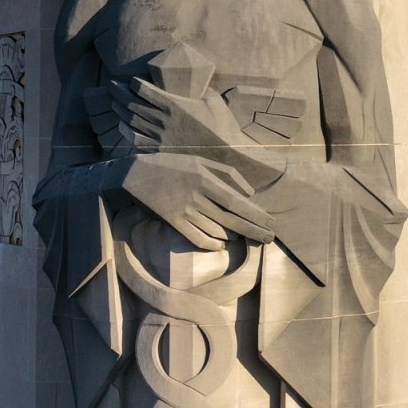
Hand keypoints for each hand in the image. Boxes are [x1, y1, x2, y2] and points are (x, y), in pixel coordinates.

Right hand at [105, 152, 276, 251]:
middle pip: (231, 220)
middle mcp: (197, 198)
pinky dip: (212, 244)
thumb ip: (228, 174)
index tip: (270, 223)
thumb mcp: (201, 162)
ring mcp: (184, 212)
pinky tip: (222, 245)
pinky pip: (197, 239)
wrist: (136, 175)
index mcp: (206, 180)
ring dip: (234, 236)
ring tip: (246, 236)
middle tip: (269, 239)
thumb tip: (250, 193)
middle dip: (253, 231)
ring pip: (216, 231)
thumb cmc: (173, 165)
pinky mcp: (173, 223)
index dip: (255, 216)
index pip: (237, 203)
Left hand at [113, 78, 252, 153]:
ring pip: (130, 120)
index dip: (133, 82)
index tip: (131, 80)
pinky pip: (135, 139)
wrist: (225, 156)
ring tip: (115, 103)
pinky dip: (125, 130)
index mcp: (174, 105)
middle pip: (131, 103)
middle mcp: (162, 120)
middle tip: (111, 86)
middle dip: (118, 92)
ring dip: (119, 109)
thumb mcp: (214, 101)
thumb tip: (195, 84)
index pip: (143, 89)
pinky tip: (123, 125)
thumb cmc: (222, 127)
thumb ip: (201, 90)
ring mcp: (159, 137)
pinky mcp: (159, 151)